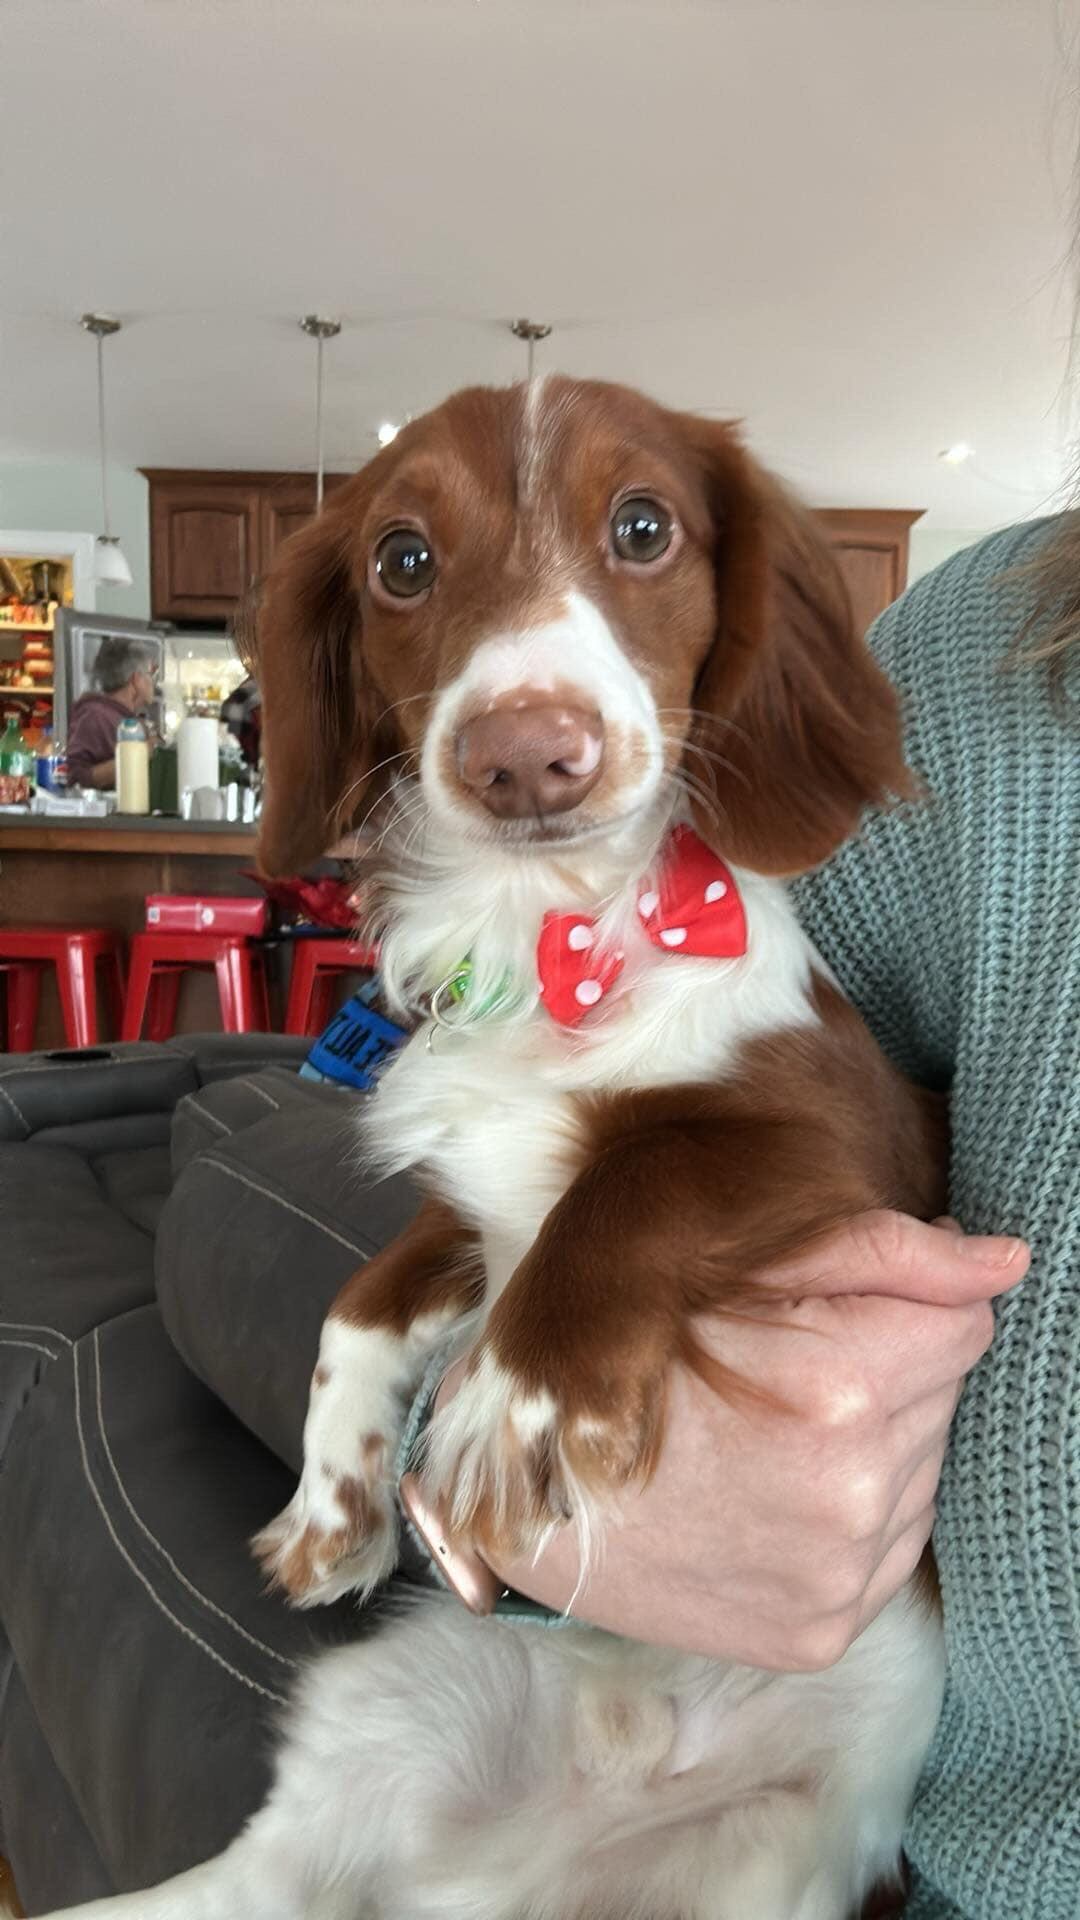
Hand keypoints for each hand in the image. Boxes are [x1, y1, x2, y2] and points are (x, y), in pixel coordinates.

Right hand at [436, 1212, 1026, 1669]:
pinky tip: (775, 1486)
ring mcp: (840, 1577)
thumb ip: (881, 1251)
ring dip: (876, 1438)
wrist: (519, 1488)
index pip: (963, 1322)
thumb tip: (1005, 1258)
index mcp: (839, 1390)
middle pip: (945, 1392)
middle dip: (886, 1362)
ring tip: (771, 1425)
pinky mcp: (820, 1632)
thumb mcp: (726, 1266)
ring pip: (925, 1468)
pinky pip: (892, 1547)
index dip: (906, 1297)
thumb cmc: (611, 1353)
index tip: (842, 1300)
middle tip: (780, 1362)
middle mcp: (856, 1495)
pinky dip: (852, 1510)